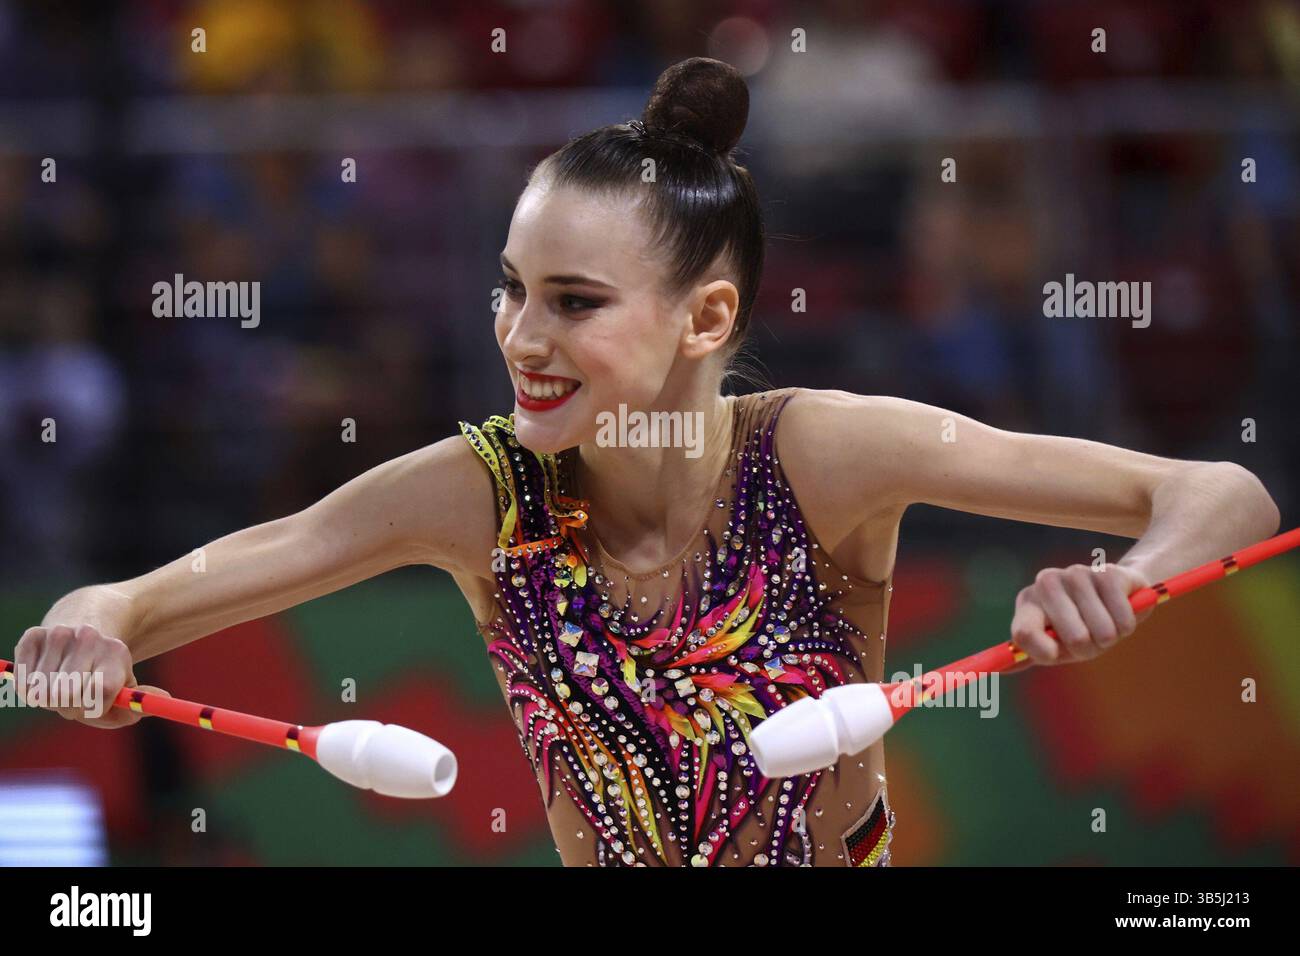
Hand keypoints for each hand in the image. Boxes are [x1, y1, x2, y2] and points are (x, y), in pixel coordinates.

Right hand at [11, 624, 170, 727]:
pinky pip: (22, 682)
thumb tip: (152, 706)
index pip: (101, 692)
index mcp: (116, 652)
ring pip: (41, 693)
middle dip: (69, 708)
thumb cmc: (104, 667)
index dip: (95, 709)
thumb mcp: (126, 685)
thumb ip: (134, 707)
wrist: (86, 618)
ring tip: (61, 685)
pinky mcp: (33, 635)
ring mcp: (59, 634)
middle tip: (75, 700)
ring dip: (49, 699)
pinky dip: (30, 689)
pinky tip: (44, 675)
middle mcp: (88, 639)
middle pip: (66, 696)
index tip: (95, 707)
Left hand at [1010, 563, 1153, 665]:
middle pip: (1073, 638)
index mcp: (1028, 602)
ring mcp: (1077, 573)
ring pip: (1102, 631)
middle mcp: (1047, 582)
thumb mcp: (1054, 641)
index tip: (1055, 656)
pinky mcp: (1108, 572)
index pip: (1024, 632)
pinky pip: (1123, 619)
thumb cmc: (1080, 623)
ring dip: (1110, 637)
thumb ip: (1030, 652)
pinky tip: (1122, 610)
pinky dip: (1127, 624)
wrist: (1117, 591)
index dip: (1041, 651)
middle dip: (1089, 649)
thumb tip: (1002, 669)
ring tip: (1106, 622)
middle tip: (1090, 638)